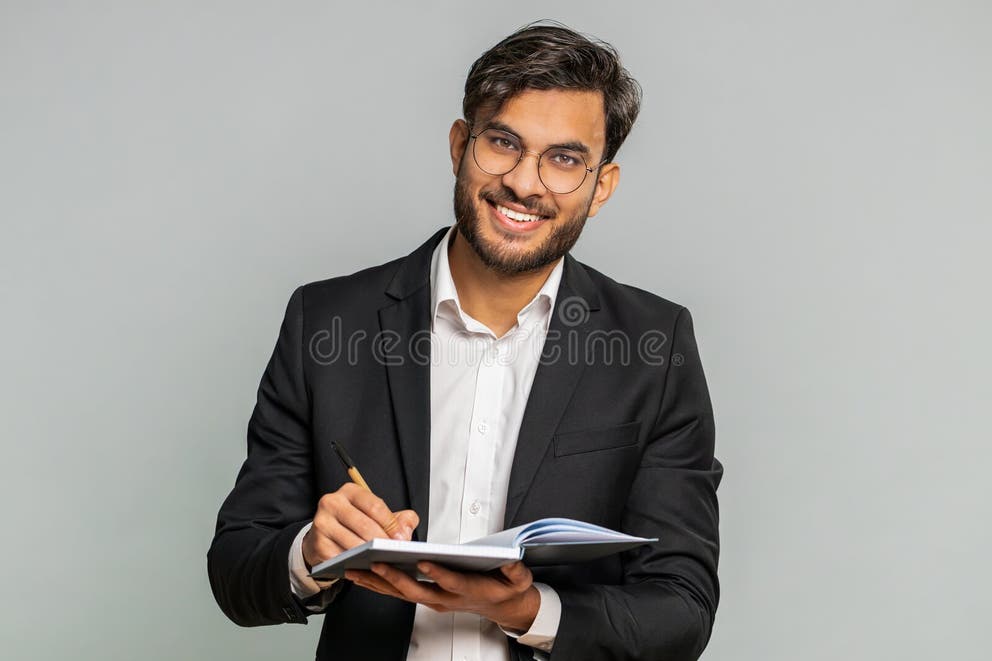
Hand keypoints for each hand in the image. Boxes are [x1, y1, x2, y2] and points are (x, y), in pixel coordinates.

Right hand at [302, 482, 418, 569]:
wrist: (324, 538)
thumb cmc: (354, 524)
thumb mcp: (377, 515)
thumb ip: (400, 519)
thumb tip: (405, 533)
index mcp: (350, 491)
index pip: (374, 505)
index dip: (391, 523)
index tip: (402, 538)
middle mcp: (332, 502)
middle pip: (364, 524)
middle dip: (382, 541)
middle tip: (395, 553)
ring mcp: (322, 523)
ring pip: (352, 543)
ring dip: (370, 555)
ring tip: (383, 560)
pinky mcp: (317, 544)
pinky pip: (341, 558)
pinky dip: (355, 564)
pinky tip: (365, 567)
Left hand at [345, 560, 539, 631]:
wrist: (501, 606)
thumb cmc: (505, 587)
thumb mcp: (518, 577)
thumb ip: (515, 569)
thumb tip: (512, 558)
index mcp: (469, 590)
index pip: (452, 582)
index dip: (438, 572)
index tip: (423, 560)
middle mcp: (446, 599)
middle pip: (416, 590)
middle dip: (395, 577)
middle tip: (376, 563)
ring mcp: (433, 600)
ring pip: (400, 593)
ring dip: (377, 583)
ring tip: (355, 569)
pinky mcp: (425, 598)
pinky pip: (397, 593)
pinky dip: (378, 585)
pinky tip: (361, 575)